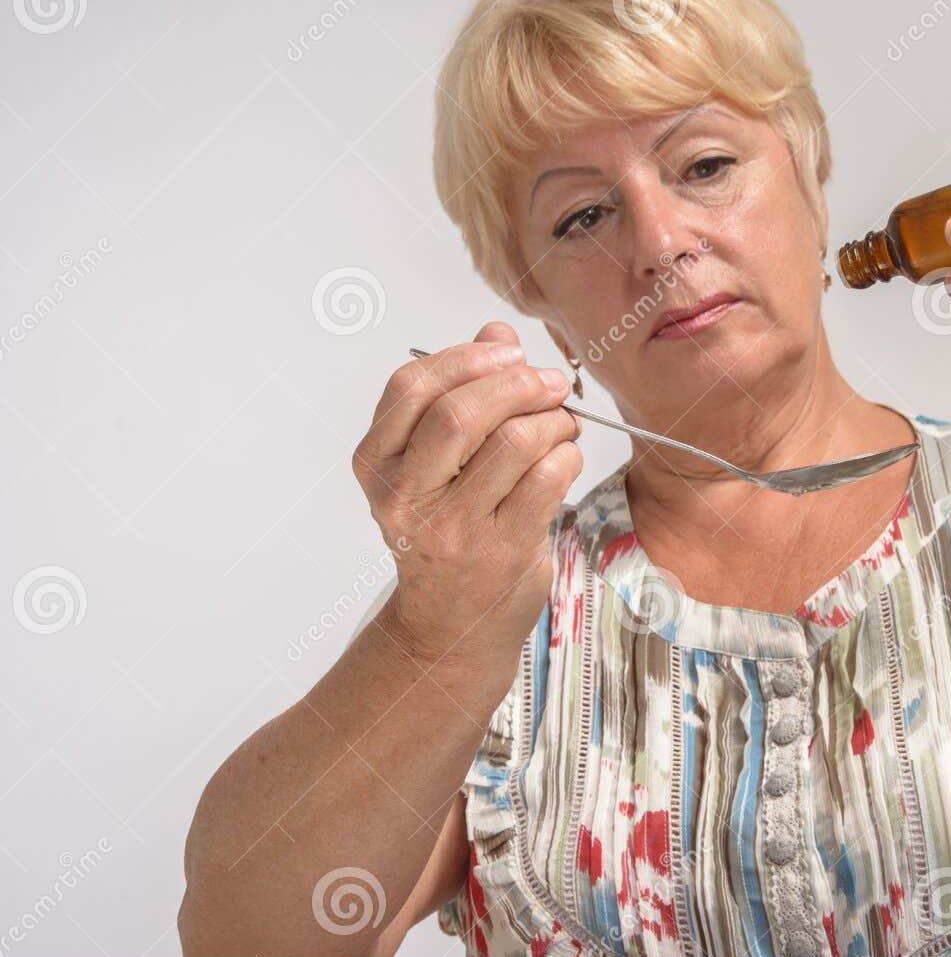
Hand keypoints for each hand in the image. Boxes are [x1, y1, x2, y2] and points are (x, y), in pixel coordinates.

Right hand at [351, 321, 582, 665]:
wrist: (450, 626)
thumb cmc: (447, 532)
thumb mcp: (434, 466)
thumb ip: (461, 393)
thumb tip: (497, 330)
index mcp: (378, 465)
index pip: (411, 388)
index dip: (466, 358)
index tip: (507, 351)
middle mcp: (407, 497)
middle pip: (463, 412)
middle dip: (519, 383)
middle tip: (549, 383)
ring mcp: (454, 527)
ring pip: (515, 442)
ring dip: (553, 421)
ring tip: (562, 424)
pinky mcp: (503, 549)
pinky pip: (548, 478)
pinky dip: (567, 455)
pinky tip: (564, 459)